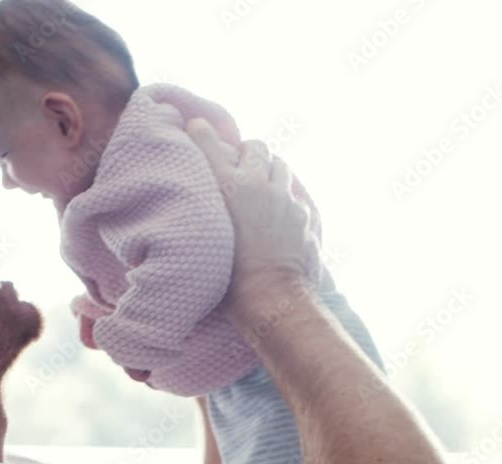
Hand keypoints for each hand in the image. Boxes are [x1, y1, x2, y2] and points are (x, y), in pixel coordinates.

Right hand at [186, 118, 312, 311]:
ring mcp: (285, 198)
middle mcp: (258, 185)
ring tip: (265, 186)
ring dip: (272, 170)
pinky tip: (281, 211)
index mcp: (227, 188)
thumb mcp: (207, 239)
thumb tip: (200, 206)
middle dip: (248, 153)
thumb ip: (207, 213)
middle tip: (241, 167)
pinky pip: (297, 194)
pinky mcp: (305, 214)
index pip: (209, 143)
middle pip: (256, 146)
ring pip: (281, 165)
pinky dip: (288, 197)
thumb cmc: (230, 280)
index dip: (202, 132)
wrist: (272, 299)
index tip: (196, 127)